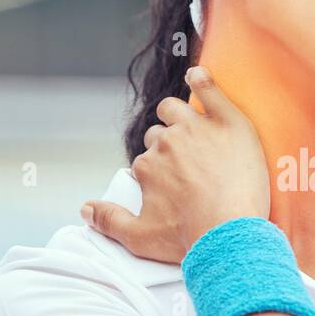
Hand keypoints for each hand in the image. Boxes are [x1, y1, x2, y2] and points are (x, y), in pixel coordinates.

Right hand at [81, 66, 269, 263]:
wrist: (229, 235)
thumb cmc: (189, 239)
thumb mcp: (140, 239)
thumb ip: (109, 222)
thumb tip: (85, 209)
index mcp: (147, 165)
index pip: (145, 159)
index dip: (158, 171)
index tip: (173, 186)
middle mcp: (167, 143)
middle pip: (159, 133)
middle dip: (168, 146)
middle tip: (189, 167)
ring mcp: (197, 129)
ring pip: (176, 109)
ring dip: (178, 116)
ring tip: (193, 132)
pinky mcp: (228, 122)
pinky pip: (209, 89)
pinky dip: (202, 80)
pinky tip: (197, 76)